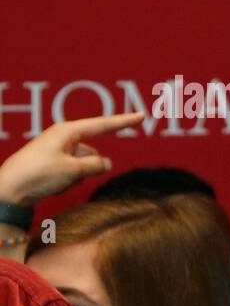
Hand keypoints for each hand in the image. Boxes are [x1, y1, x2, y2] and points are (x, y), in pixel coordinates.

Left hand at [0, 113, 146, 204]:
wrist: (9, 189)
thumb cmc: (38, 174)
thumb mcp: (73, 170)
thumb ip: (96, 165)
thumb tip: (106, 163)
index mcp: (68, 131)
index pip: (103, 125)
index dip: (124, 121)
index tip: (141, 116)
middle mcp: (63, 137)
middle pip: (92, 152)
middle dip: (89, 167)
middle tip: (70, 177)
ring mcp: (57, 150)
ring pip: (84, 163)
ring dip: (79, 176)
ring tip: (58, 182)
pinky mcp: (51, 163)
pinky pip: (73, 171)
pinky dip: (69, 180)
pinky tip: (53, 185)